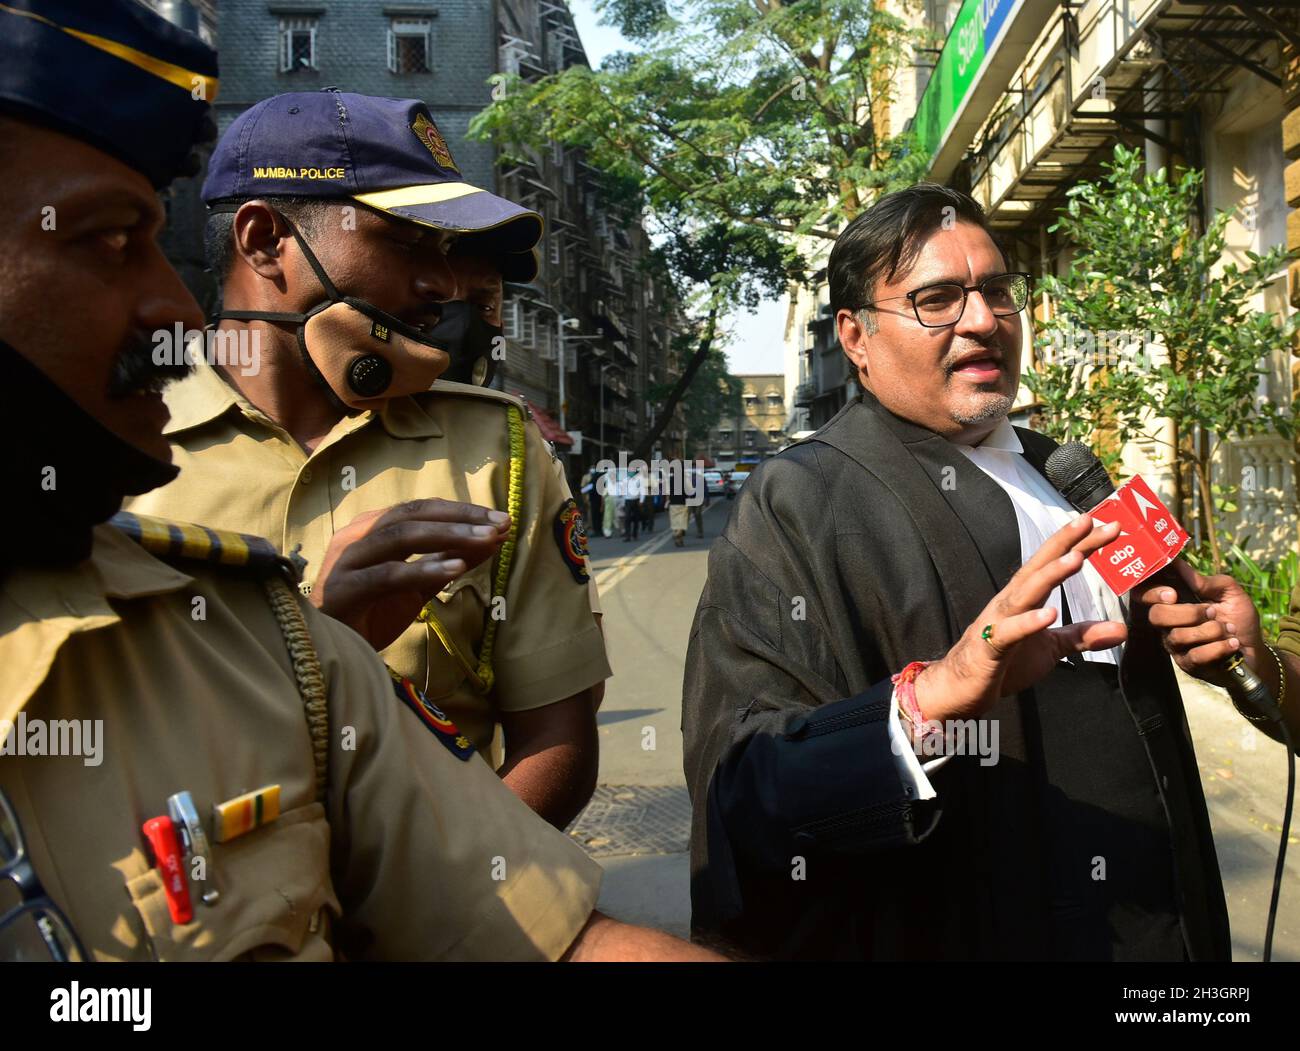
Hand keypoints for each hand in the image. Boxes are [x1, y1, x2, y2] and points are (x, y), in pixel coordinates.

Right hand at [310, 499, 509, 650]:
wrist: (332, 651)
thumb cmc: (372, 612)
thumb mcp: (419, 584)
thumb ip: (448, 560)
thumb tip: (492, 539)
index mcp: (372, 528)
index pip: (422, 509)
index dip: (463, 510)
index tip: (501, 518)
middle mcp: (357, 536)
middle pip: (413, 515)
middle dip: (461, 517)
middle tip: (500, 523)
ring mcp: (347, 560)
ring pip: (401, 536)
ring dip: (449, 536)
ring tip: (487, 539)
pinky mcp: (344, 589)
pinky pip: (388, 574)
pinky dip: (423, 569)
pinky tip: (456, 568)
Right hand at [913, 514, 1128, 723]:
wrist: (961, 687)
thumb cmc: (1003, 662)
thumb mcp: (1050, 647)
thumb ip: (1082, 636)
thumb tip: (1121, 629)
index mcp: (1026, 598)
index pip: (1054, 563)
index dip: (1079, 544)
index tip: (1107, 526)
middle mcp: (1011, 601)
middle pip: (1039, 566)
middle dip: (1066, 543)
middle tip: (1092, 522)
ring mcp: (999, 622)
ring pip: (1026, 592)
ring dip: (1050, 574)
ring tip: (1076, 559)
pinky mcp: (991, 647)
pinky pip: (1010, 632)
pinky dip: (1029, 622)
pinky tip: (1049, 614)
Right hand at [1137, 560, 1264, 689]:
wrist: (1254, 650)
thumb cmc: (1238, 618)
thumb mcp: (1230, 594)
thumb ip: (1208, 581)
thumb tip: (1179, 564)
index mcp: (1174, 604)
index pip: (1144, 595)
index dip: (1152, 593)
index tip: (1173, 594)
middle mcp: (1168, 624)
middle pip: (1157, 616)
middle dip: (1188, 612)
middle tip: (1211, 612)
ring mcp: (1176, 646)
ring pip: (1179, 636)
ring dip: (1211, 631)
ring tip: (1228, 630)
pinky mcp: (1188, 664)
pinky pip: (1196, 655)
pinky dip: (1219, 647)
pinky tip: (1232, 643)